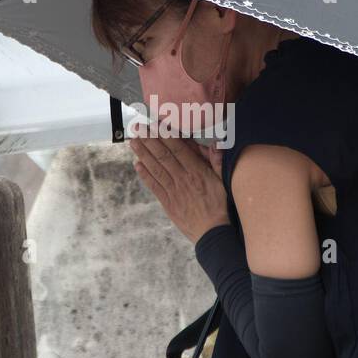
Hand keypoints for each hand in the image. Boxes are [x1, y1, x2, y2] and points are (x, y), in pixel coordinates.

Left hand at [129, 127, 230, 242]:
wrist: (212, 232)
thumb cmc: (220, 206)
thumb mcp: (224, 182)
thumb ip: (217, 162)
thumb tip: (215, 144)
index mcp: (197, 172)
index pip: (178, 149)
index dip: (165, 135)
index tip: (155, 124)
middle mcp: (183, 179)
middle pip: (163, 156)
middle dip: (149, 140)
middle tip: (138, 128)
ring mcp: (173, 191)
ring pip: (156, 169)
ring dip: (143, 154)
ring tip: (133, 141)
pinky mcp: (168, 203)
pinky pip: (154, 186)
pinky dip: (145, 175)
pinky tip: (137, 164)